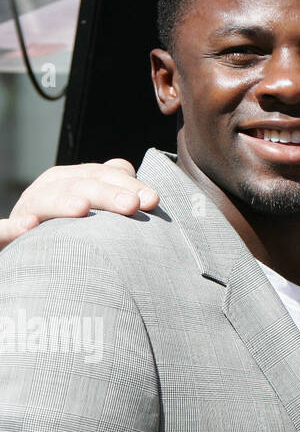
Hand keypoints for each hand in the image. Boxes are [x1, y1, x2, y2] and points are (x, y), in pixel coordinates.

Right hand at [1, 160, 158, 251]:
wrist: (27, 258)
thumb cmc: (69, 230)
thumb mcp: (91, 207)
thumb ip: (115, 193)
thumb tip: (147, 194)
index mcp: (71, 180)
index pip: (102, 174)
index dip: (128, 183)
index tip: (152, 200)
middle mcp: (47, 191)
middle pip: (79, 184)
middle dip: (106, 193)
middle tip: (131, 205)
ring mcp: (24, 212)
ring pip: (44, 200)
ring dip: (63, 201)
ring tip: (83, 209)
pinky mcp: (5, 237)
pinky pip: (2, 231)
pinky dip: (11, 227)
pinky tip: (28, 226)